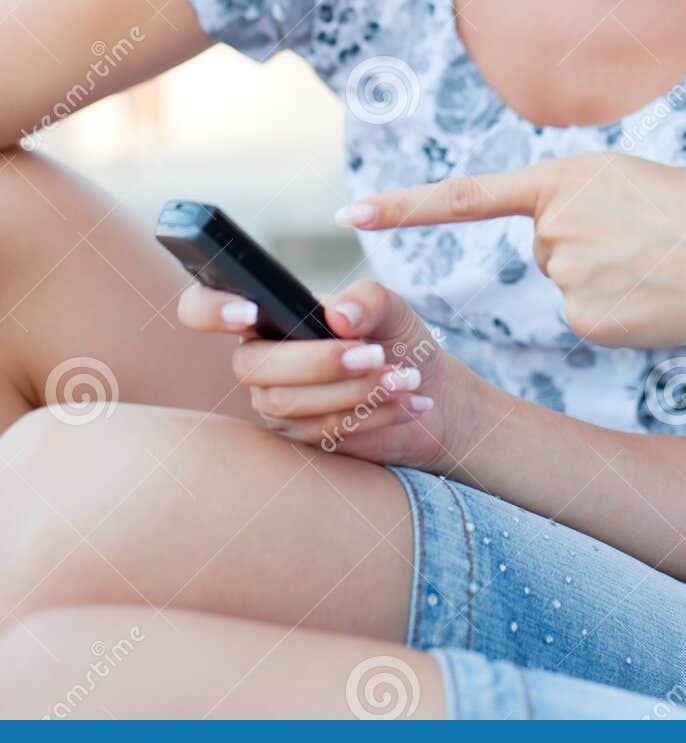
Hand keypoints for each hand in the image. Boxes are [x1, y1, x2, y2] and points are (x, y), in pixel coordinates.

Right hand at [177, 277, 475, 466]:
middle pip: (256, 367)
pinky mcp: (300, 441)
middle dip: (320, 362)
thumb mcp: (390, 309)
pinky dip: (371, 414)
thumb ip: (368, 301)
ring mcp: (274, 403)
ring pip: (289, 404)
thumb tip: (340, 316)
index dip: (211, 309)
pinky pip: (321, 433)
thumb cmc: (397, 338)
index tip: (248, 312)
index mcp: (268, 315)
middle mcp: (260, 359)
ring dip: (355, 391)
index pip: (204, 308)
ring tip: (405, 377)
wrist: (425, 388)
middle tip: (375, 354)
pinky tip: (408, 400)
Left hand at [337, 152, 685, 349]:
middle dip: (585, 243)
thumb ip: (582, 197)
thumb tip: (553, 232)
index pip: (468, 195)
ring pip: (565, 279)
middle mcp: (554, 224)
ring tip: (658, 264)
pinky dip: (615, 310)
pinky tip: (654, 299)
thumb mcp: (635, 180)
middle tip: (645, 238)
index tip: (351, 214)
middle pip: (544, 244)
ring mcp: (566, 274)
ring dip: (604, 276)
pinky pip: (584, 313)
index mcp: (566, 177)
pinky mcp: (583, 318)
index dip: (406, 206)